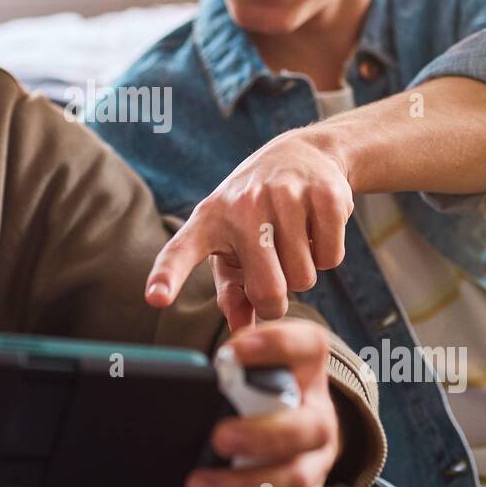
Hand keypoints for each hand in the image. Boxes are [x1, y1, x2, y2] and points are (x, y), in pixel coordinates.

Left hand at [145, 129, 352, 328]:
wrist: (302, 155)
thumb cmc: (256, 215)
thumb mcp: (232, 247)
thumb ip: (232, 292)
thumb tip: (240, 331)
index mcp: (209, 221)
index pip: (182, 251)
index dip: (168, 275)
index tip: (156, 298)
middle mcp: (242, 205)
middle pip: (269, 290)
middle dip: (276, 300)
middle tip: (274, 274)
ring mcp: (284, 195)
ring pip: (303, 278)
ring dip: (303, 272)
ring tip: (293, 241)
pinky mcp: (322, 194)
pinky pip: (330, 259)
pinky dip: (327, 255)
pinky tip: (315, 229)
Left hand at [159, 318, 340, 486]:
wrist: (304, 425)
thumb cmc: (267, 386)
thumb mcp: (260, 361)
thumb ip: (233, 360)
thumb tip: (192, 377)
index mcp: (310, 371)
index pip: (306, 346)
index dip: (273, 347)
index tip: (231, 352)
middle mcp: (321, 419)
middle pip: (307, 430)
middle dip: (262, 437)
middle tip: (219, 438)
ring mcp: (314, 467)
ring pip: (290, 486)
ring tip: (194, 486)